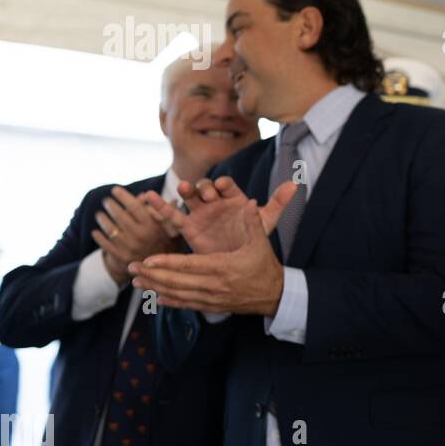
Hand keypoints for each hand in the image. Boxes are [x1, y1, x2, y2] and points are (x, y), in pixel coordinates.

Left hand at [91, 186, 179, 285]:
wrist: (163, 272)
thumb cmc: (166, 244)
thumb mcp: (169, 227)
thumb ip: (158, 210)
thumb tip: (147, 194)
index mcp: (153, 227)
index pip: (135, 207)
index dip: (124, 197)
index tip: (115, 189)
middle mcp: (140, 237)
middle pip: (120, 216)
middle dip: (111, 206)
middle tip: (106, 201)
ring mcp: (129, 248)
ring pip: (110, 229)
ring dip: (102, 220)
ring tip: (99, 214)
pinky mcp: (121, 258)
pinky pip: (105, 244)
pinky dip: (99, 237)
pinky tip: (96, 231)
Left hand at [130, 203, 285, 314]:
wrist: (273, 295)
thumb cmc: (264, 266)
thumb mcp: (260, 243)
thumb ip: (252, 223)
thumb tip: (249, 202)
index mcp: (223, 267)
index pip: (189, 266)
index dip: (167, 263)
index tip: (147, 260)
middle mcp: (214, 285)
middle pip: (177, 282)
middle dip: (152, 275)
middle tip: (130, 268)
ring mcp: (212, 298)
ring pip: (178, 294)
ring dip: (155, 288)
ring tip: (135, 282)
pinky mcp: (212, 306)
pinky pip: (186, 304)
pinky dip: (169, 301)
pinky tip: (155, 299)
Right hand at [143, 176, 296, 254]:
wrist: (239, 262)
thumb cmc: (252, 238)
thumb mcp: (266, 222)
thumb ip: (277, 202)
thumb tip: (295, 183)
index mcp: (233, 198)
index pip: (226, 186)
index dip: (222, 185)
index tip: (221, 187)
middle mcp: (215, 202)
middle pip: (204, 188)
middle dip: (202, 188)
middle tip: (201, 193)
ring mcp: (200, 213)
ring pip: (188, 198)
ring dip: (183, 191)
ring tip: (181, 188)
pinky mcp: (188, 227)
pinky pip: (173, 215)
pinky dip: (161, 207)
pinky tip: (149, 197)